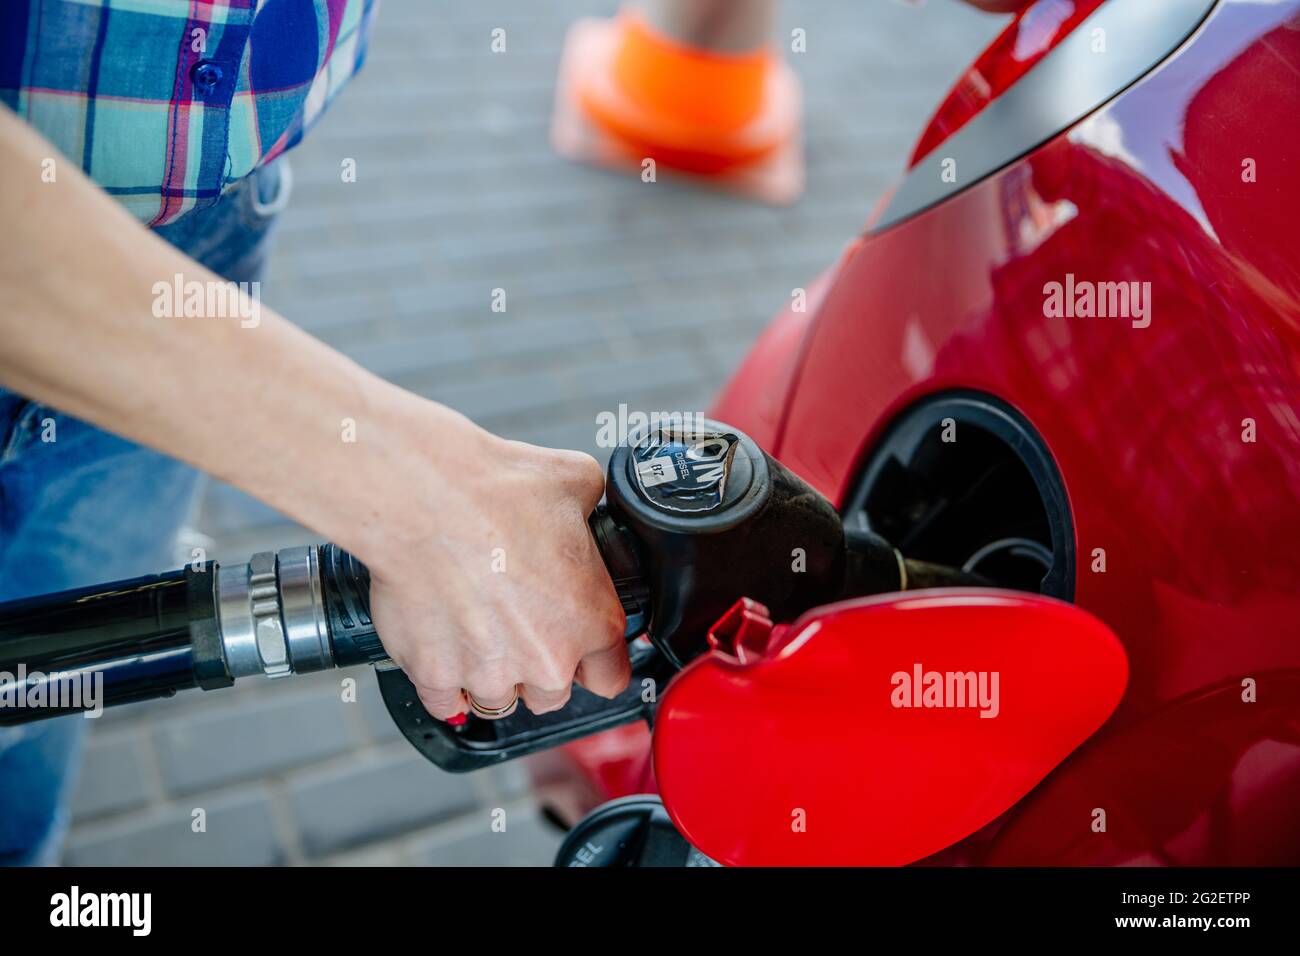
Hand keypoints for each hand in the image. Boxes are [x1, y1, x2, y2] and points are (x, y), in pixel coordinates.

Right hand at [354, 396, 630, 720]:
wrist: (426, 498)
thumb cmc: (497, 491)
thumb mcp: (576, 482)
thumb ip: (592, 509)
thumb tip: (587, 504)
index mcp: (591, 621)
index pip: (611, 678)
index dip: (594, 662)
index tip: (579, 652)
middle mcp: (545, 660)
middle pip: (552, 693)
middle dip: (538, 666)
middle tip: (518, 624)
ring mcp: (489, 674)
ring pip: (499, 700)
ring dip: (492, 675)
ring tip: (478, 631)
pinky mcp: (435, 675)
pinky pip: (446, 704)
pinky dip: (445, 684)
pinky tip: (445, 650)